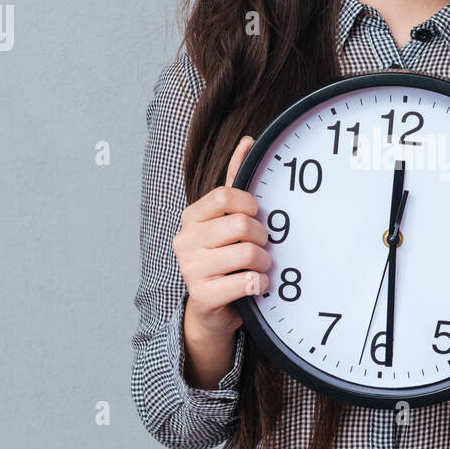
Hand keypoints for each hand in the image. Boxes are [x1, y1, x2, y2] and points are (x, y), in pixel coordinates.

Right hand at [172, 135, 271, 342]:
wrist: (212, 308)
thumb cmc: (225, 257)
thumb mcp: (227, 219)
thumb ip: (236, 180)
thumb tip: (248, 140)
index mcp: (191, 217)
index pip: (224, 195)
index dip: (250, 205)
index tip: (256, 216)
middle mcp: (185, 240)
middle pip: (241, 225)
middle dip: (262, 238)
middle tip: (262, 247)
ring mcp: (190, 268)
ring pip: (248, 254)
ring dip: (264, 263)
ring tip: (260, 267)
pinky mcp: (202, 295)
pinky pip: (247, 282)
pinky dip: (260, 285)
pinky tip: (256, 287)